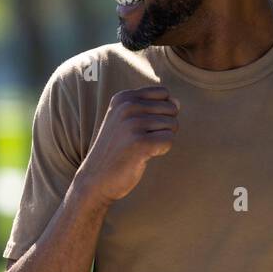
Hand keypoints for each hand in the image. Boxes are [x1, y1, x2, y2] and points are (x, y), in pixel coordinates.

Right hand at [76, 84, 178, 203]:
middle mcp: (127, 106)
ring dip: (161, 140)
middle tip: (140, 139)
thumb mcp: (127, 120)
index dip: (160, 112)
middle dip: (163, 126)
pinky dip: (161, 150)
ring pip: (173, 125)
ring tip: (139, 148)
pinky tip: (143, 155)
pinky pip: (169, 140)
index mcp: (123, 97)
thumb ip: (154, 106)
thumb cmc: (117, 149)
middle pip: (171, 109)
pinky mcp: (140, 143)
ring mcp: (132, 124)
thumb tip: (177, 102)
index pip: (163, 93)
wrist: (95, 178)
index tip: (141, 126)